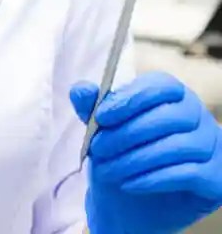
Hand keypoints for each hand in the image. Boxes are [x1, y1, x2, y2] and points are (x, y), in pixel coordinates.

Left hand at [70, 71, 221, 232]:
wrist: (131, 204)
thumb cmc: (118, 156)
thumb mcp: (100, 130)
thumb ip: (91, 107)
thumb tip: (81, 89)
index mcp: (172, 95)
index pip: (162, 84)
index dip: (131, 98)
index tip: (101, 116)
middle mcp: (197, 117)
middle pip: (171, 116)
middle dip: (128, 133)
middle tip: (97, 148)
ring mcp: (212, 146)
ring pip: (179, 146)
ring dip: (136, 159)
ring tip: (108, 171)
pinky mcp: (216, 177)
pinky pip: (189, 173)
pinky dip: (153, 178)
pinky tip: (129, 184)